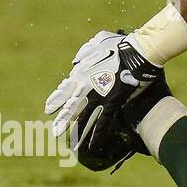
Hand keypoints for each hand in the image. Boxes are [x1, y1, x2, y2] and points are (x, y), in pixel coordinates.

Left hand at [45, 31, 162, 168]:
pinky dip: (98, 134)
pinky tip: (93, 145)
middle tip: (55, 132)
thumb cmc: (121, 45)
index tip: (48, 109)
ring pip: (85, 118)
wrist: (137, 52)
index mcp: (81, 74)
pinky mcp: (113, 103)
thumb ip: (86, 51)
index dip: (57, 101)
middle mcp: (86, 88)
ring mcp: (99, 97)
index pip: (65, 91)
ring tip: (73, 145)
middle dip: (63, 121)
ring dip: (78, 132)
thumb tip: (76, 61)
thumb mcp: (98, 42)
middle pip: (71, 108)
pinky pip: (103, 121)